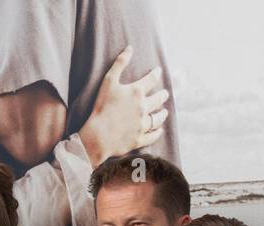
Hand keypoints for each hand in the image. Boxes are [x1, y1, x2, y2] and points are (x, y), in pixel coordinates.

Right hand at [78, 46, 169, 167]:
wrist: (99, 134)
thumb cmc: (102, 106)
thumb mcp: (109, 81)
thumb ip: (120, 63)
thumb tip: (130, 48)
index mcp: (136, 92)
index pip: (151, 79)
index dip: (156, 73)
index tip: (158, 71)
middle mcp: (143, 108)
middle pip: (158, 99)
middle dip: (163, 95)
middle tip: (165, 93)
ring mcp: (142, 124)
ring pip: (157, 118)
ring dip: (162, 114)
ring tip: (164, 112)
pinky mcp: (140, 138)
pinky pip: (153, 135)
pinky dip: (157, 132)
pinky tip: (160, 130)